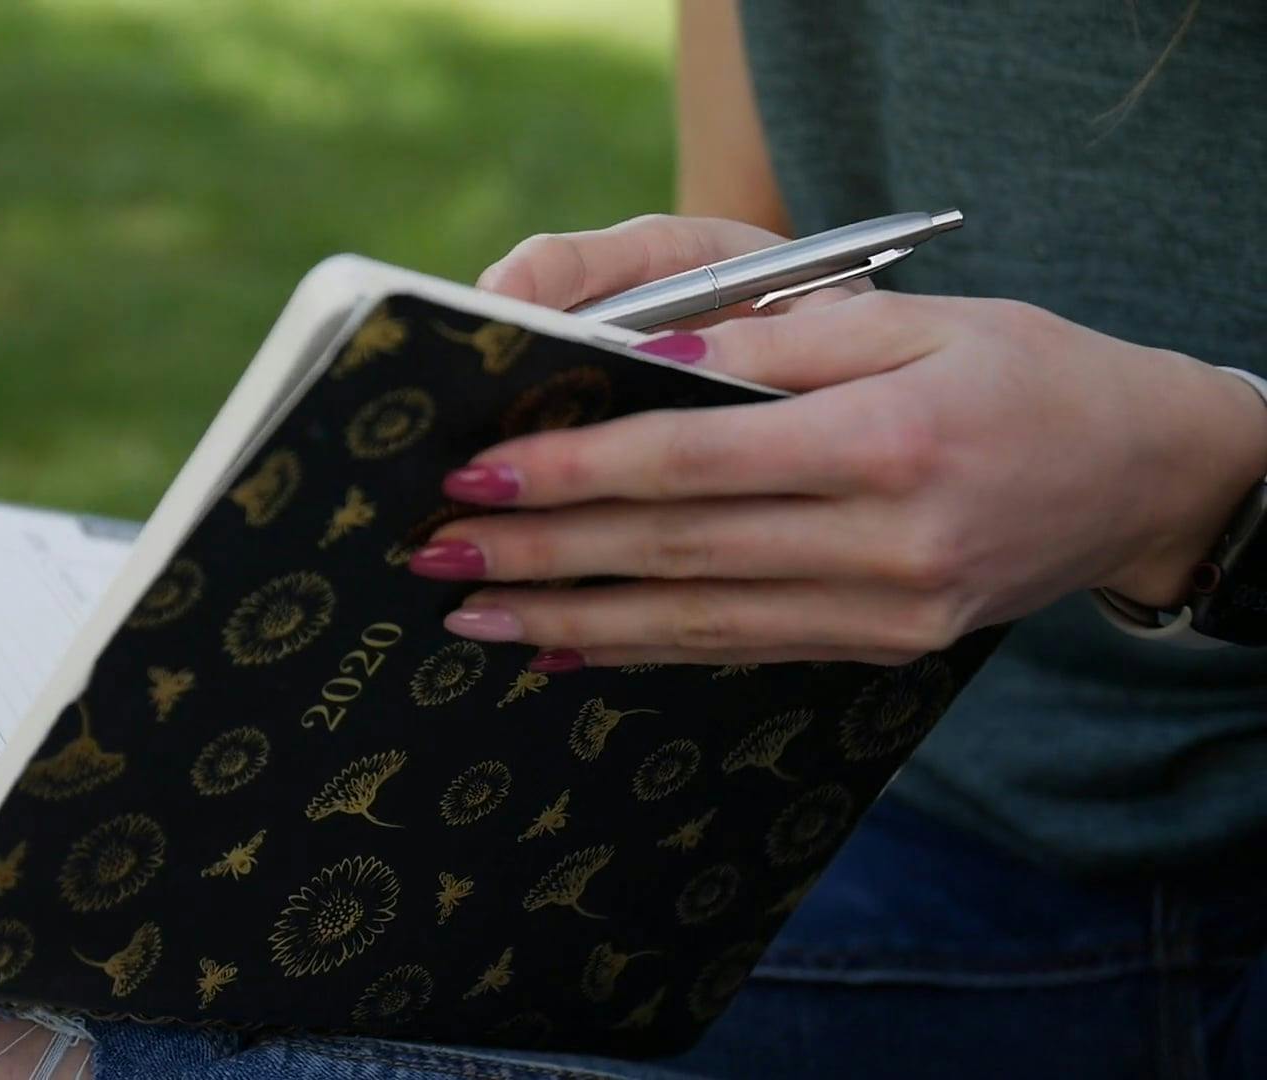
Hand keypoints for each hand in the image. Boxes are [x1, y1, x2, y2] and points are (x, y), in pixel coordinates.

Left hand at [413, 228, 1266, 668]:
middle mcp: (886, 544)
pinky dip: (646, 651)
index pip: (693, 463)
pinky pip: (742, 651)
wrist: (1142, 474)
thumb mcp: (916, 322)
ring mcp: (886, 613)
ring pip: (696, 621)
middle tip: (437, 557)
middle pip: (676, 552)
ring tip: (474, 617)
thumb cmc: (1024, 371)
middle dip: (544, 555)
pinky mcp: (881, 648)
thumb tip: (635, 362)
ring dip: (573, 619)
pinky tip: (569, 648)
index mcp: (889, 443)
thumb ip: (773, 345)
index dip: (574, 472)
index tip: (477, 472)